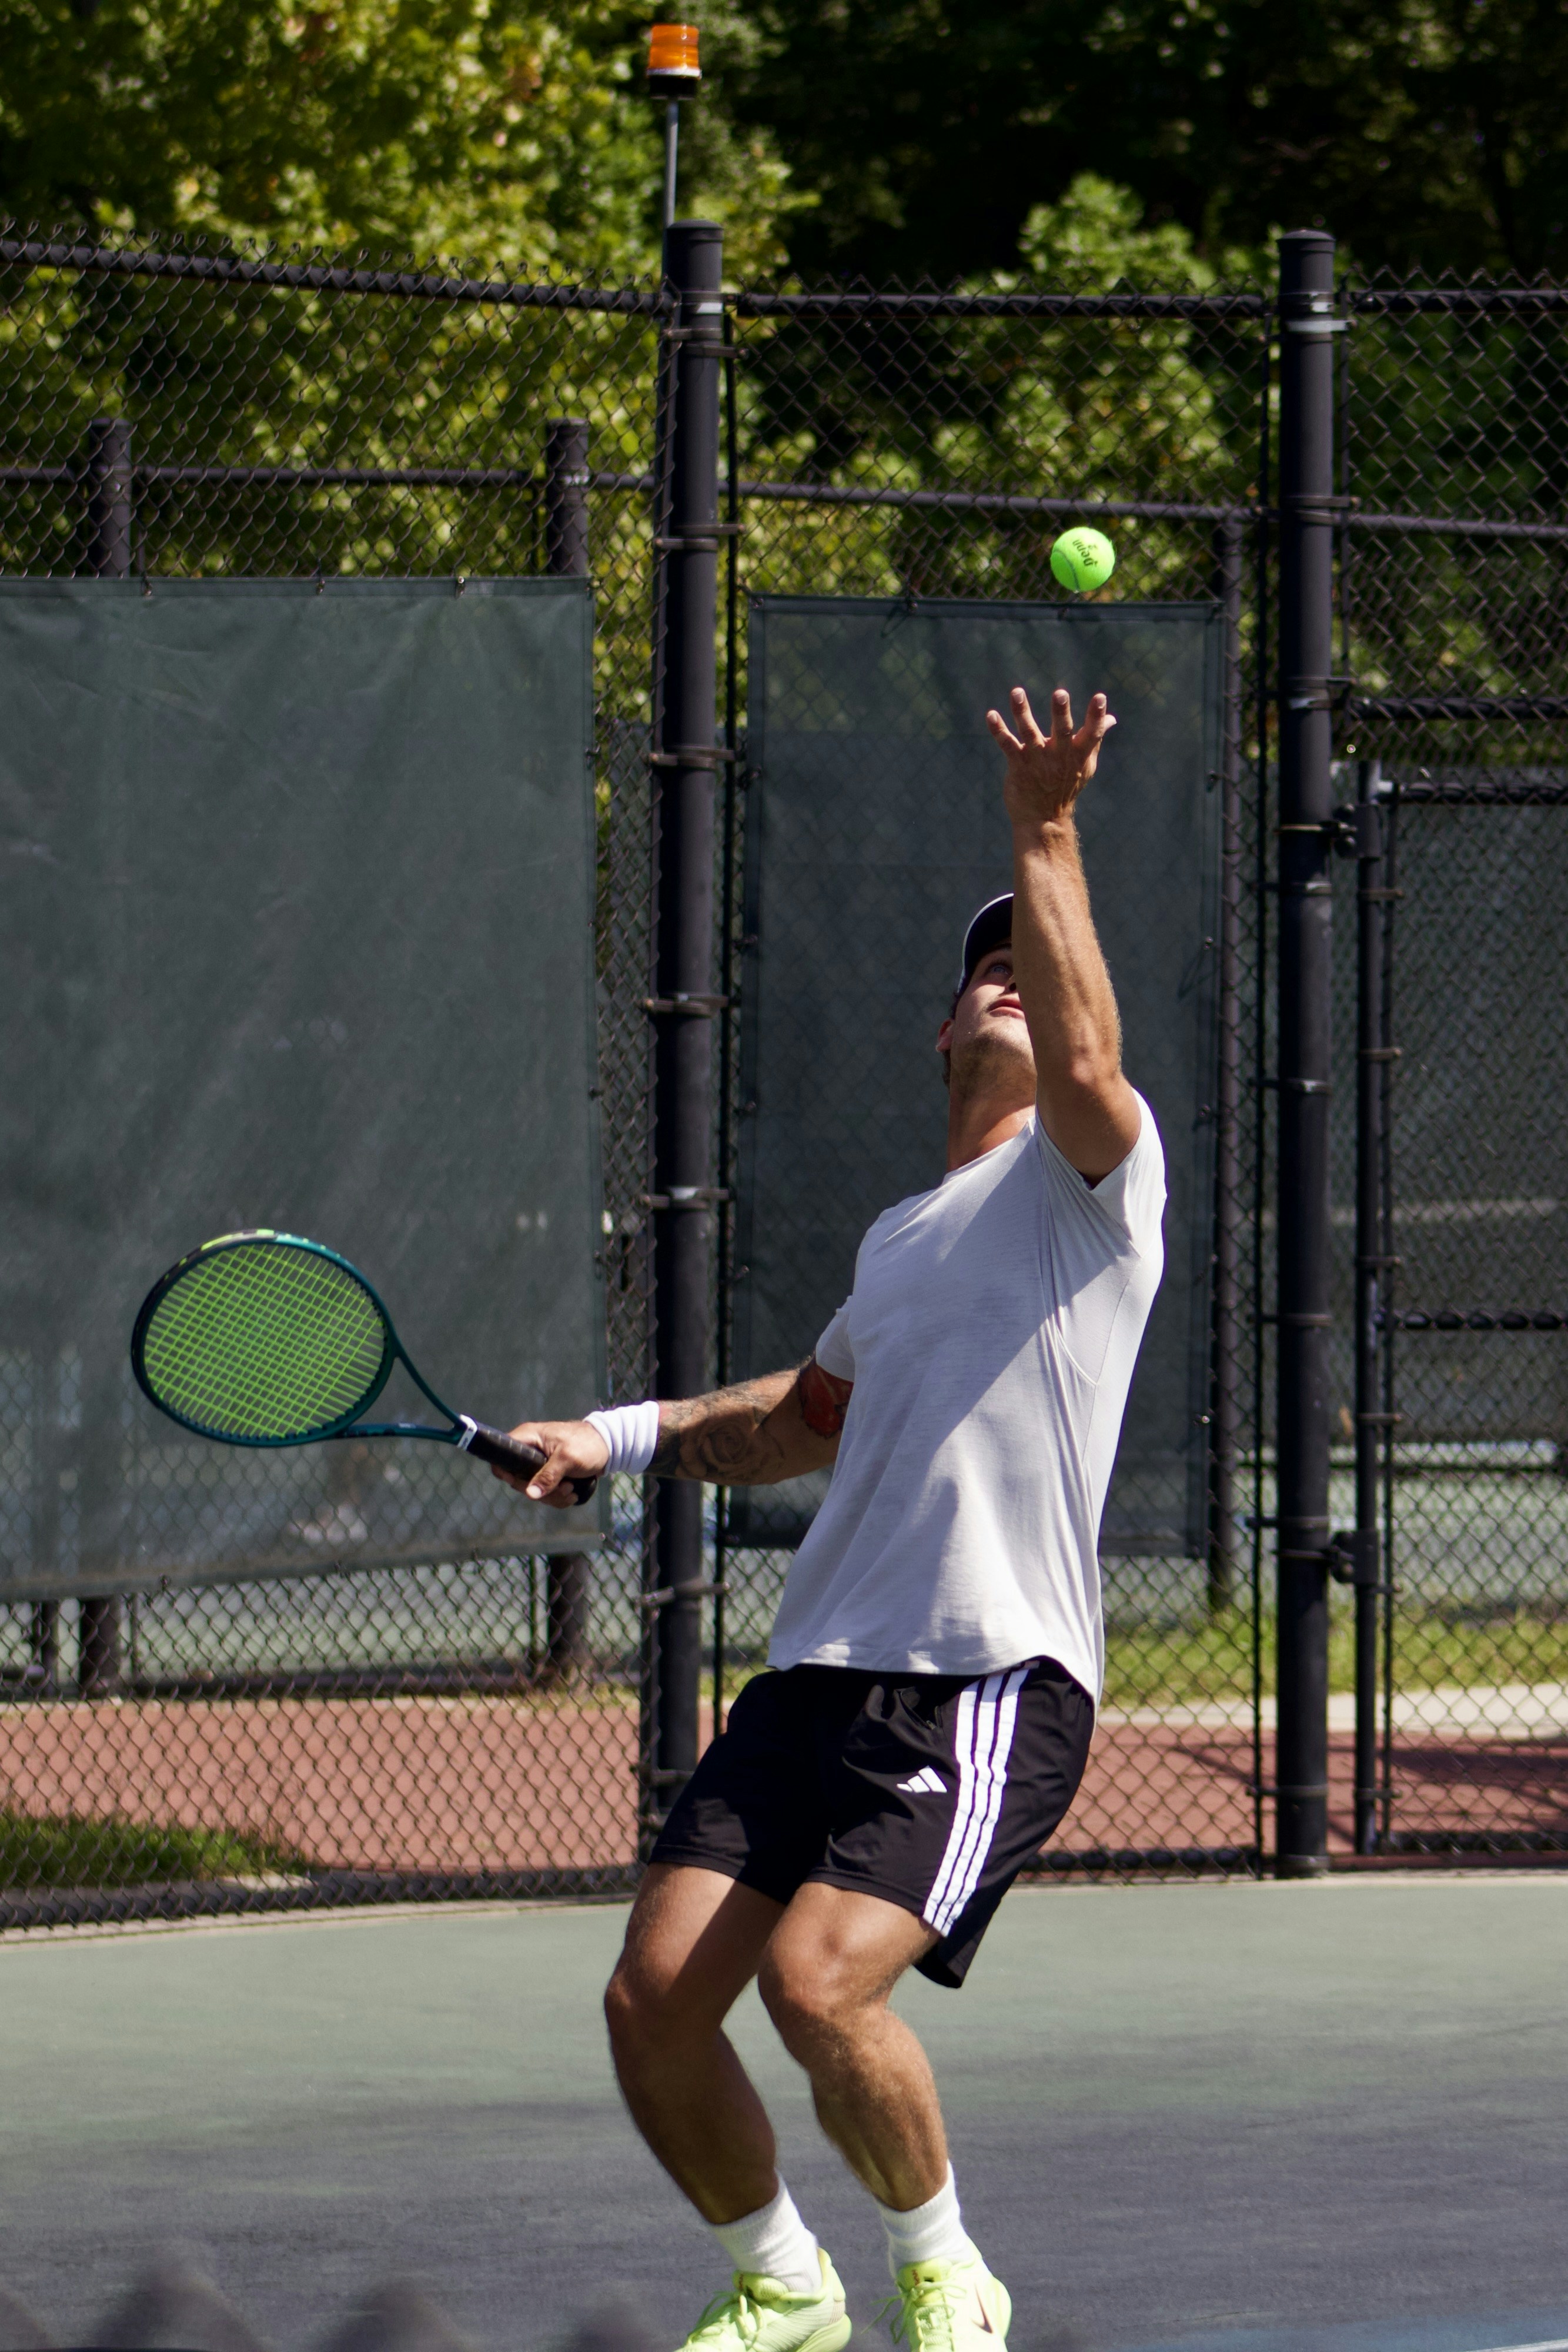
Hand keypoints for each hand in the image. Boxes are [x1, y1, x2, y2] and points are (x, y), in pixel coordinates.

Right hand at [490, 1418, 608, 1506]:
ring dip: (553, 1496)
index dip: (507, 1473)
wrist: (609, 1446)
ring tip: (571, 1489)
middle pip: (517, 1481)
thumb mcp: (568, 1459)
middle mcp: (529, 1451)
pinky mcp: (549, 1475)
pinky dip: (559, 1497)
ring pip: (533, 1490)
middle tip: (564, 1487)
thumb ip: (548, 1476)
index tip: (524, 1483)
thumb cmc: (588, 1445)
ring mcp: (539, 1464)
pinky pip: (545, 1493)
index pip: (501, 1456)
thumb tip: (530, 1494)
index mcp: (528, 1438)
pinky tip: (573, 1493)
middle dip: (542, 1490)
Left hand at [986, 685, 1115, 829]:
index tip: (1100, 698)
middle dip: (1061, 713)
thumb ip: (1095, 739)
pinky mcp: (1018, 765)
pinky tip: (991, 715)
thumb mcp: (1085, 764)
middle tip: (1060, 693)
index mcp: (1078, 754)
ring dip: (1022, 712)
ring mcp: (1037, 760)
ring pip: (1029, 732)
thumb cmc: (1066, 787)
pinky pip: (1007, 745)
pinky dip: (998, 730)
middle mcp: (1059, 755)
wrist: (1043, 819)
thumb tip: (1112, 719)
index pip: (1092, 733)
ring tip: (1017, 692)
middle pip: (1062, 731)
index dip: (1097, 716)